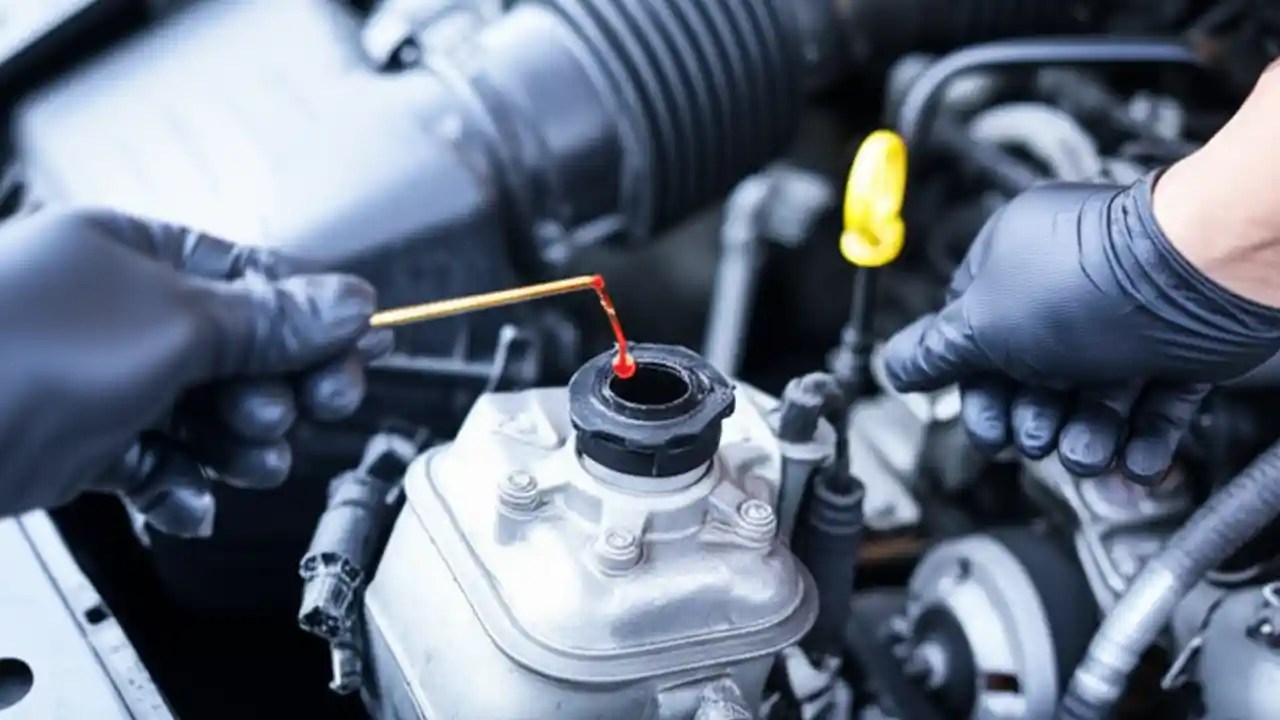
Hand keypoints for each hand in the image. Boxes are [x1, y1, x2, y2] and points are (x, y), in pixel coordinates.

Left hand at [0, 208, 392, 532]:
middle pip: (242, 354)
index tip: (363, 354)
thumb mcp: (175, 324)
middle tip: (298, 411)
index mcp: (143, 255)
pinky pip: (159, 465)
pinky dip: (183, 487)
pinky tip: (191, 500)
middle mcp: (125, 314)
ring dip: (240, 445)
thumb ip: (270, 319)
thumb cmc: (19, 346)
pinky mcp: (80, 446)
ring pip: (207, 415)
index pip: (258, 281)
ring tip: (250, 459)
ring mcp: (102, 381)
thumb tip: (351, 301)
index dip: (318, 321)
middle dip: (278, 390)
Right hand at [881, 173, 1279, 483]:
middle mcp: (1068, 283)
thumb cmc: (1096, 282)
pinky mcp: (1179, 344)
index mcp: (1011, 259)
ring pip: (1094, 394)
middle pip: (1034, 372)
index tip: (986, 428)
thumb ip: (936, 352)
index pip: (975, 333)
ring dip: (1088, 435)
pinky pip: (1152, 402)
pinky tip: (1133, 460)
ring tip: (1090, 451)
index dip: (976, 388)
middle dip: (1036, 419)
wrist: (1206, 279)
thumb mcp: (985, 324)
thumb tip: (893, 364)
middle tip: (1037, 438)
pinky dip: (1141, 437)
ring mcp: (1126, 314)